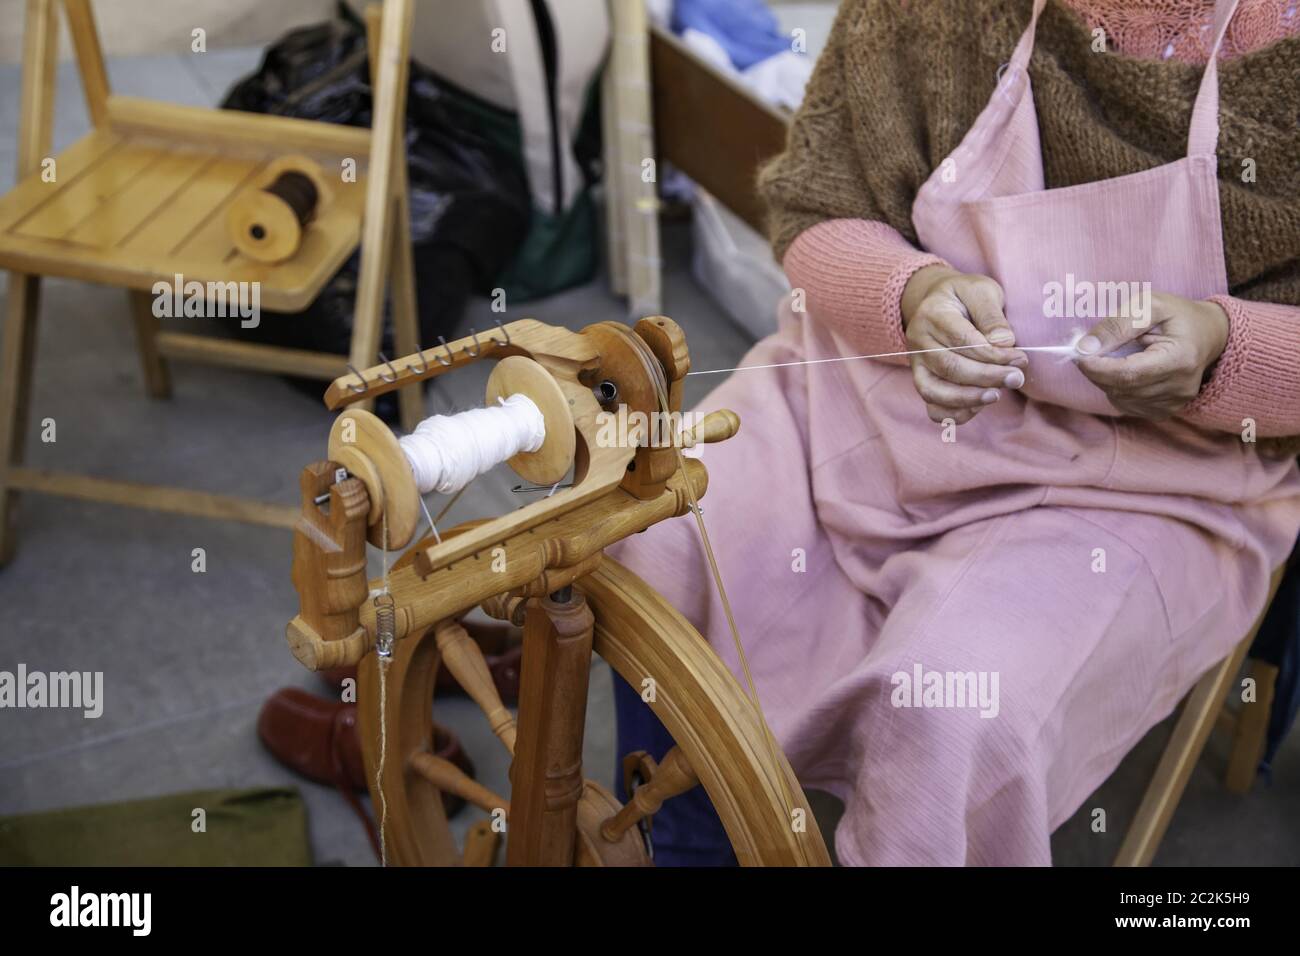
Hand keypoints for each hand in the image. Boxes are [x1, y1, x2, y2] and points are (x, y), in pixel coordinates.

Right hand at [900, 266, 1027, 423]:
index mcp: (932, 314)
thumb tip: (1004, 344)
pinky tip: (979, 406)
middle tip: (1016, 378)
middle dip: (987, 377)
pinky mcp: (922, 381)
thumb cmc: (964, 297)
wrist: (938, 302)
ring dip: (969, 398)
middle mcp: (918, 341)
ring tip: (996, 395)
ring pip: (935, 391)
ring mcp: (916, 364)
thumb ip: (992, 316)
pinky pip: (932, 408)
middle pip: (950, 368)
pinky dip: (954, 414)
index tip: (1019, 359)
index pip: (962, 341)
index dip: (992, 355)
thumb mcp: (982, 291)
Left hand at [1075, 292, 1228, 419]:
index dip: (1097, 367)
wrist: (1208, 335)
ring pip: (1119, 397)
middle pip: (1121, 388)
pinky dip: (1117, 387)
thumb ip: (1117, 324)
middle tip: (1091, 350)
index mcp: (1180, 359)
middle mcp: (1179, 388)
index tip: (1079, 353)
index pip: (1128, 374)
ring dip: (1107, 378)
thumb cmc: (1177, 316)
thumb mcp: (1149, 305)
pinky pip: (1126, 404)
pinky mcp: (1164, 411)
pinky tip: (1128, 369)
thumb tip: (1084, 347)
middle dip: (1097, 370)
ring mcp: (1173, 403)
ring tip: (1120, 355)